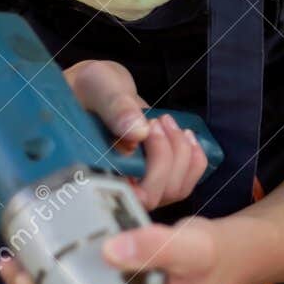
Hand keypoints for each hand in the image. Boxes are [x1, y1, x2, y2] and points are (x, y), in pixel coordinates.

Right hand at [63, 60, 207, 209]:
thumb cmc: (90, 87)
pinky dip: (194, 159)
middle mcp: (114, 185)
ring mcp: (137, 185)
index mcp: (90, 171)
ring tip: (167, 122)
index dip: (139, 176)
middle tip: (155, 121)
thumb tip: (138, 133)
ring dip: (181, 154)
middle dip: (164, 157)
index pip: (119, 197)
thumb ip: (115, 108)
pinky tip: (186, 134)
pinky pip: (184, 182)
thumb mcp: (98, 86)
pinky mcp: (156, 179)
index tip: (144, 133)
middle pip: (152, 196)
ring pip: (172, 191)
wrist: (100, 88)